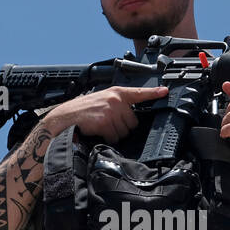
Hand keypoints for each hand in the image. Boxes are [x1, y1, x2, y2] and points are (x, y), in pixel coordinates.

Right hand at [47, 85, 168, 143]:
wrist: (65, 117)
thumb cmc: (83, 110)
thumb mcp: (102, 100)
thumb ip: (118, 104)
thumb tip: (130, 118)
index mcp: (116, 93)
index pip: (138, 93)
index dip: (153, 93)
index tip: (164, 91)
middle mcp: (116, 100)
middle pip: (133, 121)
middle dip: (123, 126)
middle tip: (109, 123)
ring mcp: (111, 111)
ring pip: (124, 131)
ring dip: (114, 133)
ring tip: (102, 127)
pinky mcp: (105, 122)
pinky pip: (114, 137)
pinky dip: (107, 138)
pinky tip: (99, 132)